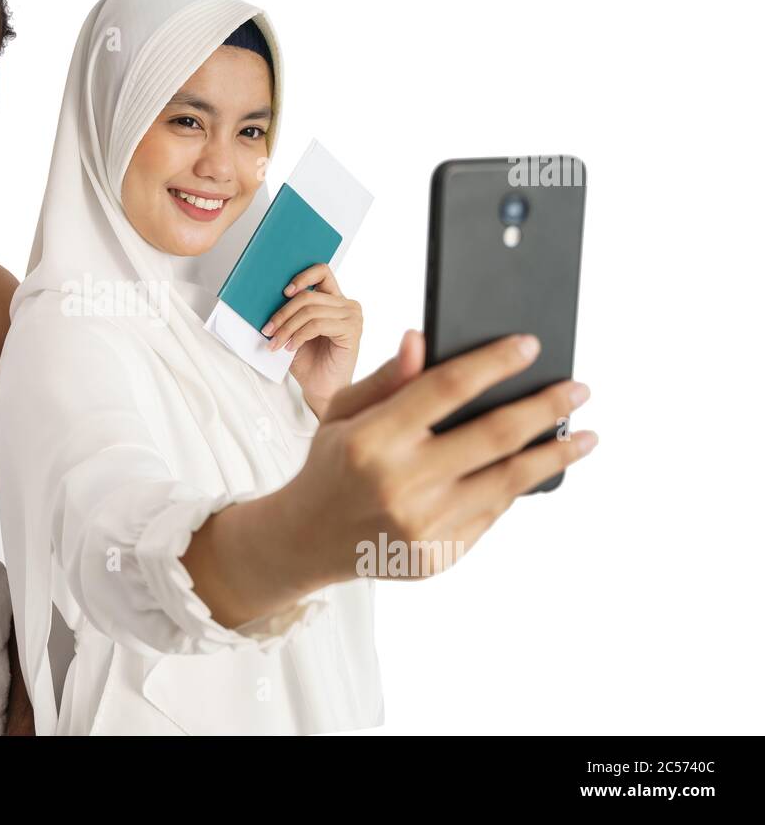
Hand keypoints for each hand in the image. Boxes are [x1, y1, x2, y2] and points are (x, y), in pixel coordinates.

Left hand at [261, 263, 361, 416]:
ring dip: (287, 328)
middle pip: (308, 296)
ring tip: (275, 343)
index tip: (283, 291)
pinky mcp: (352, 330)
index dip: (301, 277)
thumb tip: (264, 296)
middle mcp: (347, 304)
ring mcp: (352, 316)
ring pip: (311, 311)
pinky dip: (299, 336)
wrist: (321, 389)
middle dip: (283, 313)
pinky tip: (291, 348)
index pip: (322, 271)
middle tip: (267, 330)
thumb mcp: (293, 332)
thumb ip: (289, 313)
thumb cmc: (309, 361)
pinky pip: (318, 324)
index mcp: (334, 299)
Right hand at [281, 330, 597, 589]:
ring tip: (586, 434)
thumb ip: (388, 378)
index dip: (493, 363)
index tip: (531, 344)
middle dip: (546, 407)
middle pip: (493, 435)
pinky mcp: (437, 556)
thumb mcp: (343, 412)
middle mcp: (399, 484)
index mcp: (371, 439)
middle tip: (579, 388)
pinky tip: (535, 466)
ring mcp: (422, 526)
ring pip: (507, 481)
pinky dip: (516, 487)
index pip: (446, 388)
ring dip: (554, 453)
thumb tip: (423, 339)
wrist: (309, 539)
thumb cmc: (333, 462)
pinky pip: (491, 513)